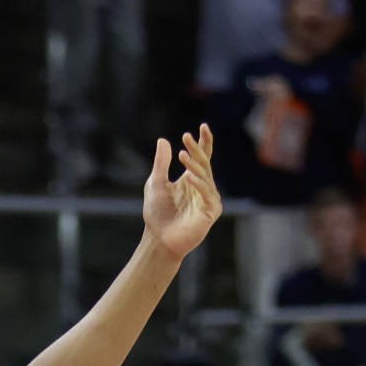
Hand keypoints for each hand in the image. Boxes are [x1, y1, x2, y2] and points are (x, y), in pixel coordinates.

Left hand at [141, 126, 221, 258]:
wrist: (158, 239)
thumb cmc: (157, 214)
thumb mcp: (156, 183)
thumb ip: (161, 164)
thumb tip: (163, 141)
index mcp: (192, 179)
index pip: (202, 157)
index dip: (203, 142)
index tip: (202, 126)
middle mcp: (202, 187)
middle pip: (203, 163)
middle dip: (196, 149)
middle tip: (186, 137)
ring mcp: (208, 199)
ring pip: (204, 176)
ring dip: (194, 165)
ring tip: (182, 154)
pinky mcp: (210, 212)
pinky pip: (207, 195)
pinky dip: (199, 184)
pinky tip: (189, 176)